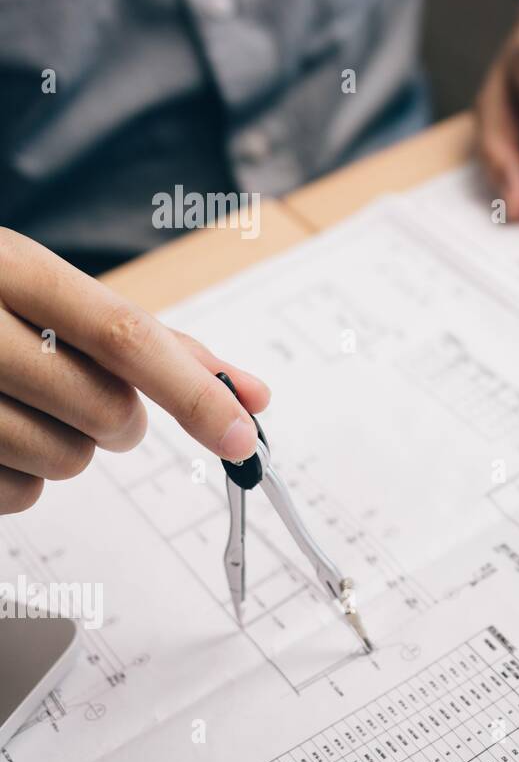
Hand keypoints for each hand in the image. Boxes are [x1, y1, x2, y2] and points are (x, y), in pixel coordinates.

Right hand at [0, 227, 269, 512]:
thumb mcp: (54, 298)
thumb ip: (160, 345)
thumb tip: (252, 393)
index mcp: (11, 266)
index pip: (124, 335)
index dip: (193, 392)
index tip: (242, 437)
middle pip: (105, 409)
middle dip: (120, 422)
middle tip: (83, 398)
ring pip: (66, 460)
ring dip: (68, 448)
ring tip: (23, 406)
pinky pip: (17, 495)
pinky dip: (21, 479)